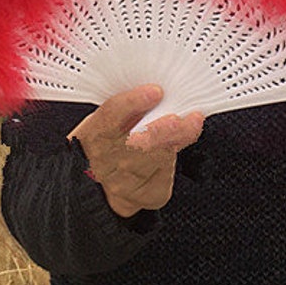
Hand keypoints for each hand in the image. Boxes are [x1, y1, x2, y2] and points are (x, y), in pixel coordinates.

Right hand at [69, 85, 204, 217]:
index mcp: (94, 134)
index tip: (155, 92)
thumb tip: (158, 89)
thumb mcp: (110, 118)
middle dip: (160, 131)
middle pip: (138, 144)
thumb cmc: (110, 140)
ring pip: (157, 159)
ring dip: (177, 139)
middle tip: (177, 119)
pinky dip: (176, 154)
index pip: (111, 116)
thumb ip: (128, 106)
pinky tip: (179, 142)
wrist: (101, 184)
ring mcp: (125, 183)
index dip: (132, 103)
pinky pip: (167, 175)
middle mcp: (106, 162)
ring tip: (191, 123)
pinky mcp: (147, 195)